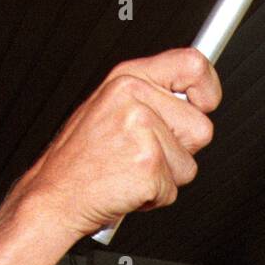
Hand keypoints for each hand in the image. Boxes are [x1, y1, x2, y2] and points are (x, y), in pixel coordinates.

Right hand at [8, 48, 221, 239]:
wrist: (55, 193)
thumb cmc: (83, 159)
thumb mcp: (112, 109)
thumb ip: (153, 99)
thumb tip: (194, 101)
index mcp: (129, 78)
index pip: (193, 66)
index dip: (209, 90)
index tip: (203, 105)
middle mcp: (135, 96)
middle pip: (201, 128)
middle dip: (181, 151)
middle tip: (144, 154)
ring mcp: (142, 129)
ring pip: (189, 164)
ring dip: (166, 177)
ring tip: (131, 170)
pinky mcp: (148, 164)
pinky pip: (174, 190)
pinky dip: (155, 198)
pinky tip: (127, 185)